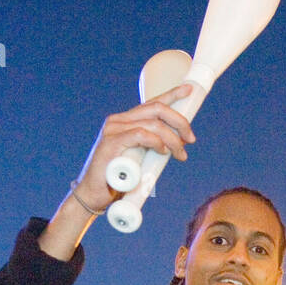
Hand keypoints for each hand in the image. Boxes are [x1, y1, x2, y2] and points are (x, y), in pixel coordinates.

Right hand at [69, 83, 196, 213]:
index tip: (188, 90)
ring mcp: (113, 130)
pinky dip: (156, 141)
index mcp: (125, 121)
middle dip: (179, 121)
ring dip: (173, 139)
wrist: (94, 194)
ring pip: (152, 124)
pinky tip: (163, 151)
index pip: (151, 103)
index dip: (171, 94)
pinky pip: (140, 135)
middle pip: (156, 108)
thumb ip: (152, 146)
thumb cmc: (118, 178)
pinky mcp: (111, 143)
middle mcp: (118, 121)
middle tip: (191, 138)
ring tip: (180, 154)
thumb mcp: (139, 157)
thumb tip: (178, 143)